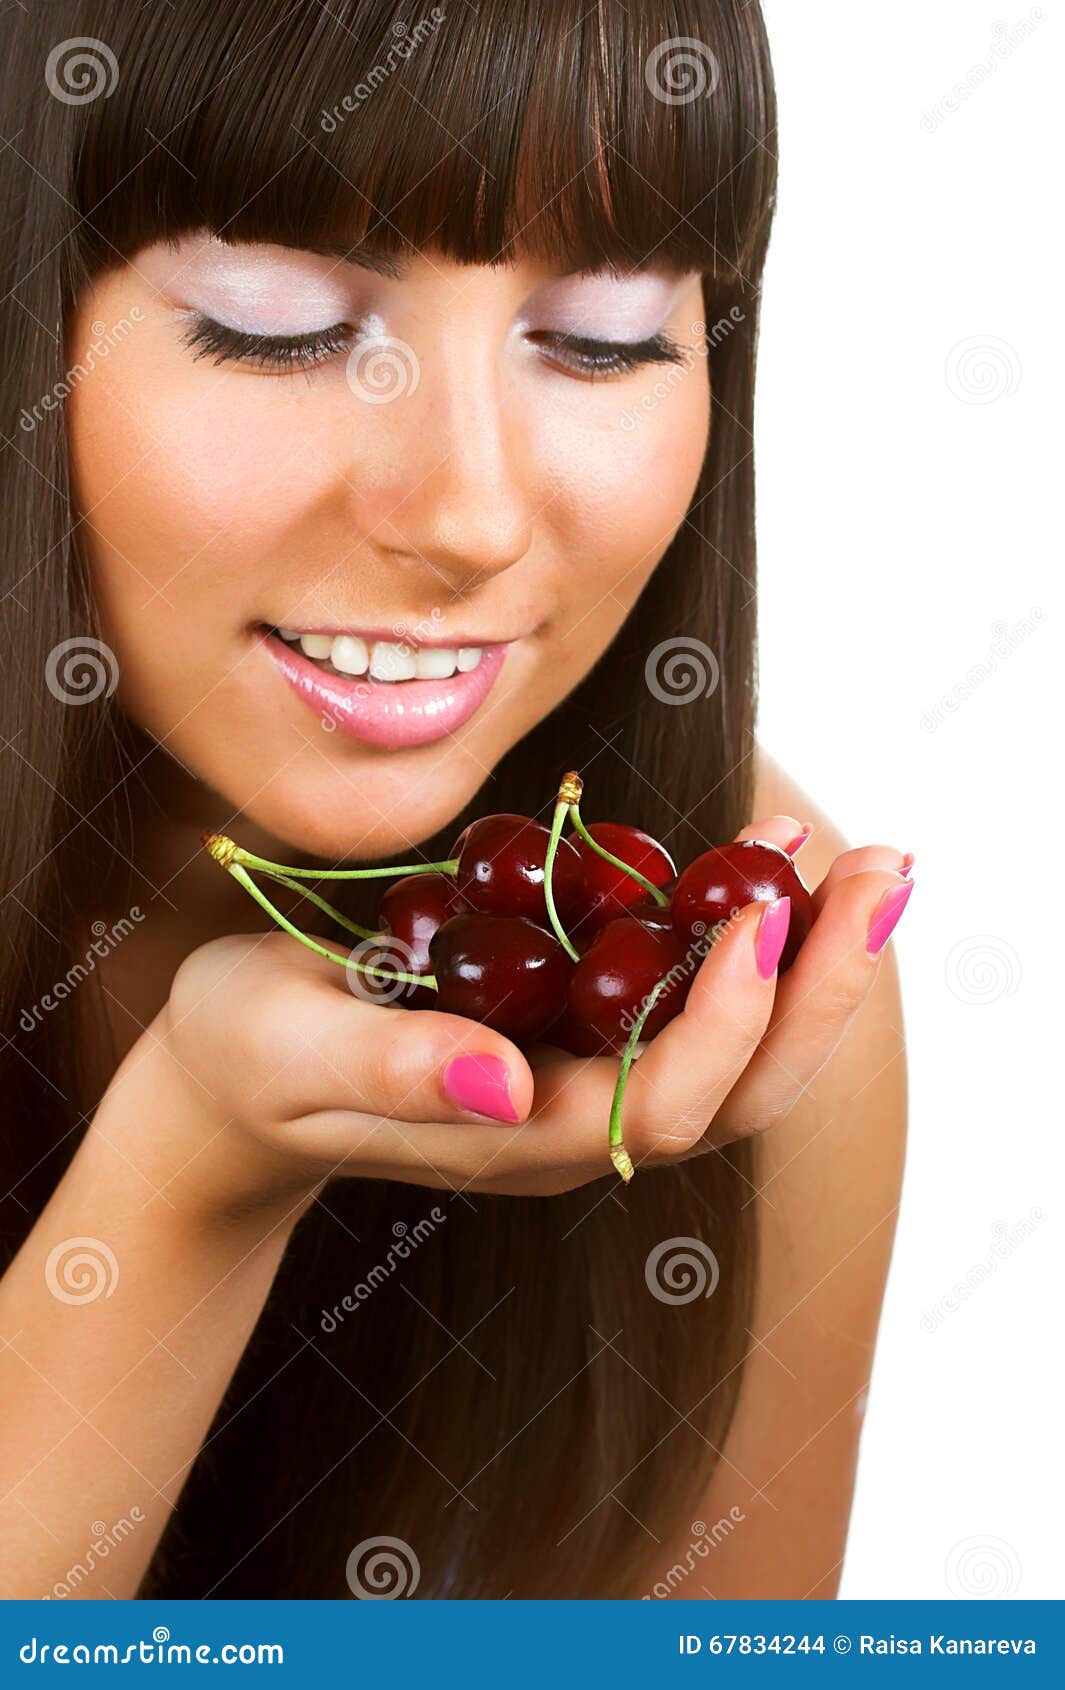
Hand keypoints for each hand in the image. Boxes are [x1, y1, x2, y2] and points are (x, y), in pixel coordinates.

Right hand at [97, 815, 909, 1213]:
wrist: (232, 1076)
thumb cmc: (248, 1058)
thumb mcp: (296, 1049)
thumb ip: (396, 1069)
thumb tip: (507, 1080)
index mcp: (517, 1138)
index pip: (661, 1103)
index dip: (726, 1021)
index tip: (765, 921)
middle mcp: (574, 1117)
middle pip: (738, 1084)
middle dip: (823, 989)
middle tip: (887, 874)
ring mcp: (580, 1072)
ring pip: (733, 1042)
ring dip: (810, 958)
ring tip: (868, 863)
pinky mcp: (574, 1023)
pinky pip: (681, 985)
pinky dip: (740, 923)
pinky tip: (768, 851)